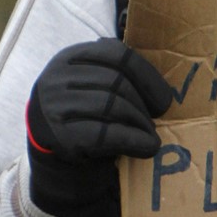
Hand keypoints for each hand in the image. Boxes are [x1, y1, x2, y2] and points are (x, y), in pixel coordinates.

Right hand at [25, 38, 171, 216]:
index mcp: (69, 59)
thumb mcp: (90, 88)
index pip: (116, 54)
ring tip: (150, 135)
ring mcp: (54, 106)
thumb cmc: (81, 121)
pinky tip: (148, 147)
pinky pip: (106, 134)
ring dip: (140, 123)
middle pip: (116, 81)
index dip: (147, 76)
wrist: (52, 162)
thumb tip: (161, 88)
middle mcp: (57, 78)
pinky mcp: (60, 136)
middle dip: (143, 104)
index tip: (164, 98)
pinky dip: (134, 140)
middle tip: (155, 121)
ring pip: (112, 106)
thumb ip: (115, 76)